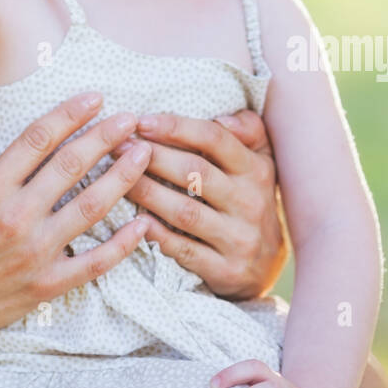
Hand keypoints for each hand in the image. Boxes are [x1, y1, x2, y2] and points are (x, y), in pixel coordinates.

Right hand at [0, 92, 156, 348]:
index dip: (70, 114)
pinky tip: (143, 224)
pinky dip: (123, 244)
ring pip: (90, 207)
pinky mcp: (48, 283)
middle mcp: (16, 216)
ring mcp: (36, 252)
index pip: (39, 139)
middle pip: (71, 166)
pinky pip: (94, 262)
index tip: (95, 98)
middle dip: (105, 137)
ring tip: (143, 155)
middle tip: (131, 119)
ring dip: (121, 178)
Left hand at [109, 110, 286, 299]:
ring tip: (120, 181)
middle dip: (153, 157)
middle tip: (119, 147)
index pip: (214, 139)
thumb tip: (223, 118)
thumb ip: (247, 130)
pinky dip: (159, 236)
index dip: (176, 128)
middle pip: (195, 172)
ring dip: (148, 194)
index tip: (142, 122)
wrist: (269, 265)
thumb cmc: (252, 198)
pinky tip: (137, 223)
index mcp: (256, 170)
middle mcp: (250, 202)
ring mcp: (239, 238)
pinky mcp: (226, 270)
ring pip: (185, 212)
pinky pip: (186, 251)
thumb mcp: (261, 161)